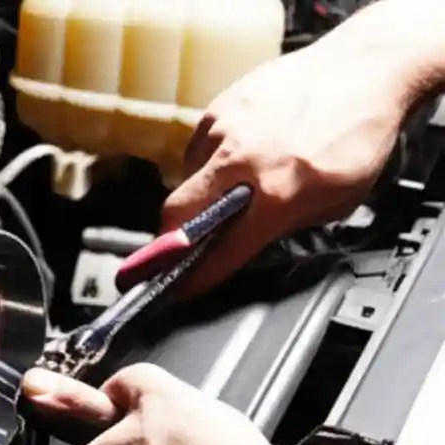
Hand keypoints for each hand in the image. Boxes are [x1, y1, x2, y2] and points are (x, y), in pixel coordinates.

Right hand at [118, 28, 414, 295]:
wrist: (363, 69)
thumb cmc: (358, 133)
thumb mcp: (337, 200)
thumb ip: (286, 223)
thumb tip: (247, 238)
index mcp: (278, 192)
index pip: (222, 249)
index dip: (196, 276)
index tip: (178, 288)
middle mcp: (243, 161)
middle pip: (177, 213)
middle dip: (168, 238)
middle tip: (174, 248)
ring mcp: (225, 130)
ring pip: (186, 179)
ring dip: (198, 193)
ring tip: (231, 187)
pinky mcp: (218, 108)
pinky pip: (197, 149)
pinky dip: (209, 162)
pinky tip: (239, 157)